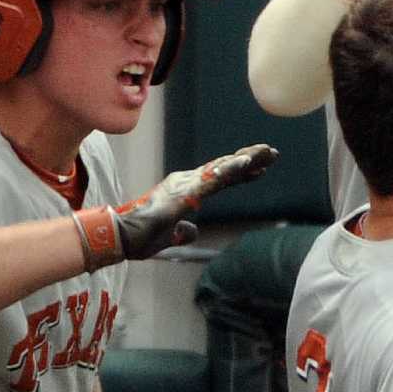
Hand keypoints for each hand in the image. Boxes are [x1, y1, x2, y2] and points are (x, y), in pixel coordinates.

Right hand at [76, 145, 276, 268]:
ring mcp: (186, 185)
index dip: (239, 173)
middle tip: (271, 152)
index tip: (260, 167)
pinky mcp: (185, 193)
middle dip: (248, 160)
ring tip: (266, 153)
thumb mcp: (170, 237)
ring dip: (245, 160)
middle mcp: (186, 183)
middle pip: (223, 169)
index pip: (218, 180)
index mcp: (185, 191)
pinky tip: (246, 164)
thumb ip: (182, 232)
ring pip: (221, 169)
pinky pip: (212, 180)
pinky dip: (230, 171)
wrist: (121, 238)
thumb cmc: (140, 237)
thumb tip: (192, 229)